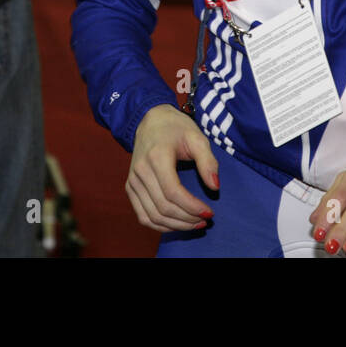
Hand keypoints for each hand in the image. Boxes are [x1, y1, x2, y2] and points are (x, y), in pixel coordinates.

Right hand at [126, 104, 218, 231]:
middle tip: (205, 220)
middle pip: (163, 207)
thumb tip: (215, 187)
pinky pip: (142, 216)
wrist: (150, 120)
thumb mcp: (197, 137)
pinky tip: (177, 224)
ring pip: (152, 215)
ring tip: (194, 224)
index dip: (192, 207)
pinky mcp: (130, 187)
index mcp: (157, 157)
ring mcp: (133, 180)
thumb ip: (207, 161)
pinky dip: (160, 225)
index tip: (210, 212)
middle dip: (187, 219)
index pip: (173, 192)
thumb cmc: (176, 128)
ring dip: (175, 225)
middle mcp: (141, 171)